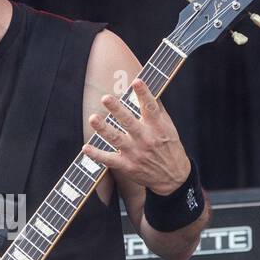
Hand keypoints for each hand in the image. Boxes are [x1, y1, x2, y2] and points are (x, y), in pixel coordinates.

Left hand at [82, 78, 192, 194]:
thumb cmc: (169, 147)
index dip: (144, 94)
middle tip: (106, 98)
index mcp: (157, 127)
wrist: (173, 177)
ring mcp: (135, 153)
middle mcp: (146, 139)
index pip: (151, 107)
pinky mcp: (127, 166)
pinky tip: (85, 148)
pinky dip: (97, 155)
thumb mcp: (169, 127)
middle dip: (117, 109)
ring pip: (116, 139)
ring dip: (103, 128)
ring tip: (93, 118)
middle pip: (129, 122)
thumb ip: (157, 109)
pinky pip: (109, 159)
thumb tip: (146, 89)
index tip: (137, 82)